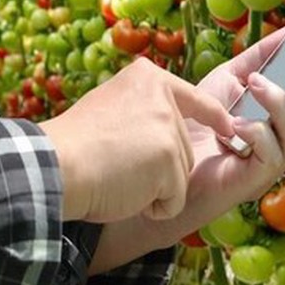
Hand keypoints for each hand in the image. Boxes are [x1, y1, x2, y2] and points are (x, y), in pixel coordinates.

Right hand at [39, 57, 234, 222]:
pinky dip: (154, 207)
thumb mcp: (111, 105)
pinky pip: (175, 199)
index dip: (214, 117)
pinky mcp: (169, 160)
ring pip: (181, 174)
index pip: (195, 99)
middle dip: (160, 168)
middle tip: (119, 166)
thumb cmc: (75, 145)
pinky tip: (126, 193)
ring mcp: (168, 129)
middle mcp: (163, 98)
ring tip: (119, 177)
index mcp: (147, 78)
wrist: (56, 165)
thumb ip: (143, 110)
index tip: (228, 127)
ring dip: (155, 188)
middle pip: (184, 146)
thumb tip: (167, 125)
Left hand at [85, 29, 284, 273]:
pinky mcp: (256, 179)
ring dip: (279, 101)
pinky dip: (256, 133)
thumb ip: (259, 58)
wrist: (166, 159)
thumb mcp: (229, 79)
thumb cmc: (200, 122)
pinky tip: (234, 124)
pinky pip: (271, 154)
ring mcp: (274, 161)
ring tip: (254, 82)